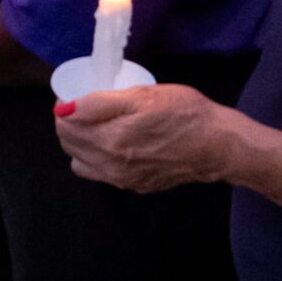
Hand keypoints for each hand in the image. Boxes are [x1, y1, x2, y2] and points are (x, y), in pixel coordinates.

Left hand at [54, 84, 235, 193]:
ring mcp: (122, 179)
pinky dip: (96, 158)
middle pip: (69, 144)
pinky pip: (100, 173)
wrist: (217, 145)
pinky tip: (113, 143)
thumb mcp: (143, 95)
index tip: (75, 94)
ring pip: (80, 161)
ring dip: (80, 142)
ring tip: (97, 125)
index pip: (65, 126)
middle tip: (85, 106)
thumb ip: (100, 103)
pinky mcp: (134, 186)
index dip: (64, 106)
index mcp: (110, 140)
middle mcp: (110, 165)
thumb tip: (65, 108)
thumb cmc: (184, 113)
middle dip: (69, 123)